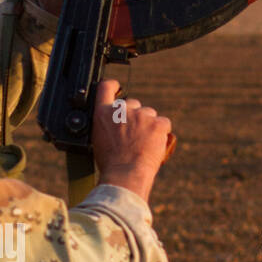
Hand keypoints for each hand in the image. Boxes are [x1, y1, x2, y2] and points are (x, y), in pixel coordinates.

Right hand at [90, 78, 174, 203]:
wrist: (124, 175)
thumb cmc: (110, 163)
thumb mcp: (98, 140)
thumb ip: (107, 125)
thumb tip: (116, 124)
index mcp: (103, 113)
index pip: (105, 88)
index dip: (113, 86)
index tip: (116, 86)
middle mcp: (121, 110)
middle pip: (132, 104)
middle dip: (135, 117)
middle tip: (133, 136)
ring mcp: (141, 115)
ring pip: (149, 114)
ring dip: (148, 126)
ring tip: (142, 145)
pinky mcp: (157, 123)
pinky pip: (163, 124)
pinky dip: (161, 134)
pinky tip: (153, 146)